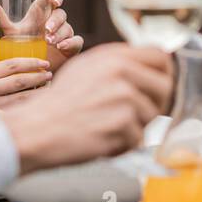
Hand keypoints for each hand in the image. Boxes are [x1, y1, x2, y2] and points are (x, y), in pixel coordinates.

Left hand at [0, 0, 83, 70]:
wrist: (28, 69)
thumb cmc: (20, 47)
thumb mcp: (9, 34)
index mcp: (41, 14)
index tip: (56, 1)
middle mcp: (54, 22)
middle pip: (61, 14)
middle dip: (55, 21)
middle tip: (47, 30)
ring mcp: (64, 34)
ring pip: (67, 28)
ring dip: (59, 33)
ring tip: (49, 42)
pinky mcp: (71, 47)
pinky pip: (76, 41)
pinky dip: (71, 42)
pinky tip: (62, 46)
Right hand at [0, 43, 173, 173]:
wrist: (37, 129)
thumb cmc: (59, 103)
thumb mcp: (86, 69)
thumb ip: (118, 64)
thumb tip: (153, 67)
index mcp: (113, 56)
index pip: (160, 56)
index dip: (165, 72)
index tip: (160, 85)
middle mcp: (121, 72)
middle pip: (165, 87)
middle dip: (156, 104)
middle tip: (135, 116)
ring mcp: (123, 97)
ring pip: (152, 117)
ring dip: (134, 128)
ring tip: (106, 127)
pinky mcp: (123, 124)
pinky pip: (138, 139)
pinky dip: (122, 145)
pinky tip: (101, 140)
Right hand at [0, 59, 51, 106]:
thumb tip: (23, 66)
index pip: (12, 64)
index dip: (31, 62)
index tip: (43, 62)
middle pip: (19, 80)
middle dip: (38, 76)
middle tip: (49, 73)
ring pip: (22, 97)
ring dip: (39, 91)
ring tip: (48, 86)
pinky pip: (18, 111)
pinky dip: (31, 106)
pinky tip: (39, 103)